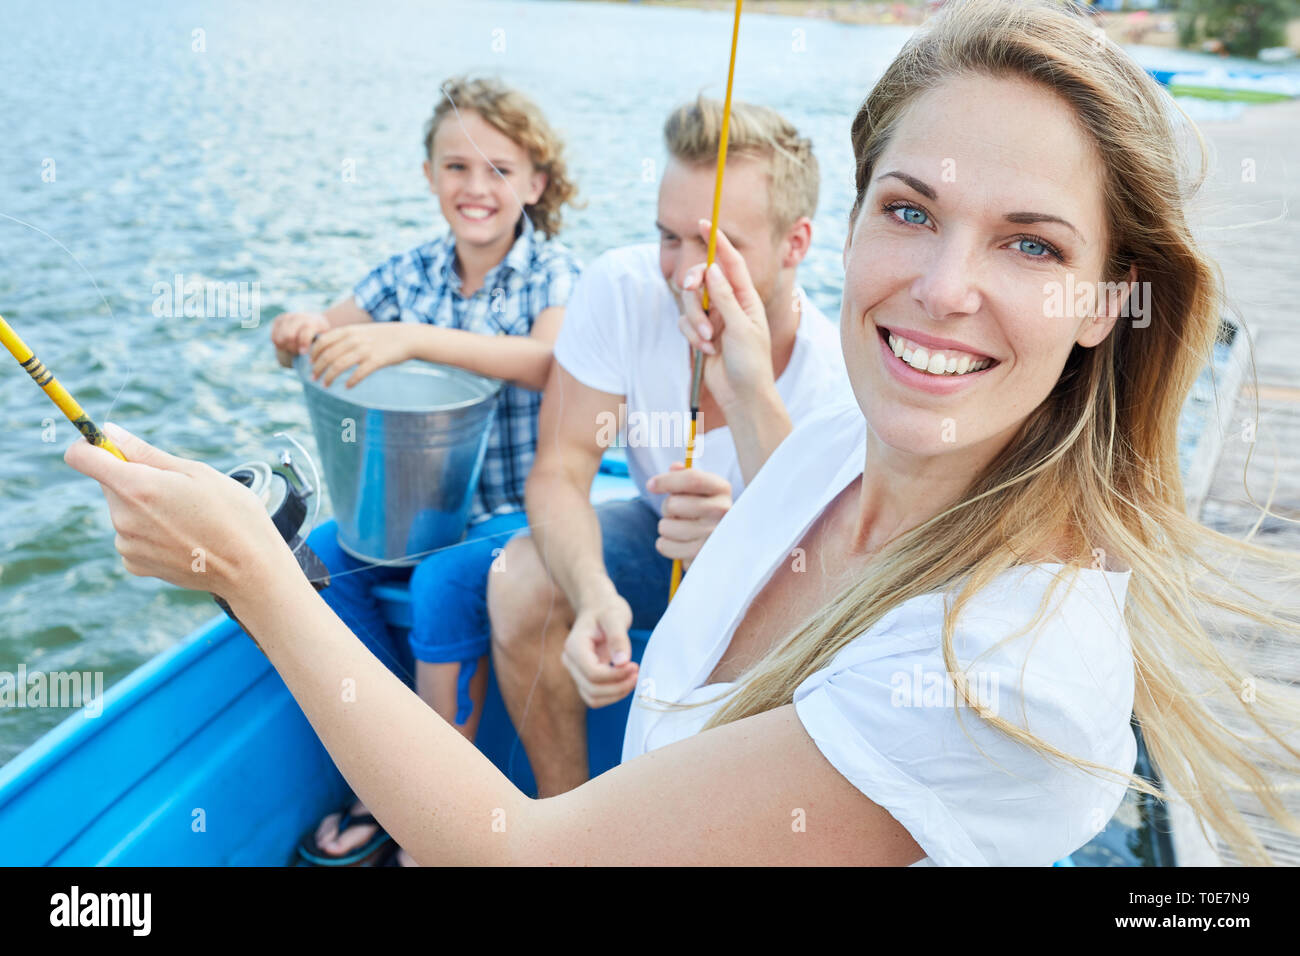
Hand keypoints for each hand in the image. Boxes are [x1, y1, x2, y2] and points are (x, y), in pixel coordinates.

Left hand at [63, 423, 290, 601]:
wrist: (250, 569)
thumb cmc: (233, 514)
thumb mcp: (197, 472)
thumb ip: (146, 453)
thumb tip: (109, 431)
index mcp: (137, 487)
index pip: (82, 456)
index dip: (91, 444)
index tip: (110, 445)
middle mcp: (122, 517)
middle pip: (109, 483)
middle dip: (134, 478)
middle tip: (178, 489)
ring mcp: (126, 544)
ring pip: (123, 510)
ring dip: (145, 507)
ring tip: (187, 518)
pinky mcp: (134, 564)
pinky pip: (131, 537)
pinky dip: (149, 533)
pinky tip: (182, 538)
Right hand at [271, 311, 330, 367]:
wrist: (314, 325)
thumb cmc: (321, 339)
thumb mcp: (324, 343)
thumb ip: (318, 347)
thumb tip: (308, 355)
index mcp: (315, 321)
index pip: (306, 330)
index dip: (303, 343)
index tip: (303, 352)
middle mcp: (300, 316)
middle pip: (288, 335)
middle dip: (292, 347)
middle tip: (298, 351)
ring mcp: (288, 317)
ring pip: (279, 337)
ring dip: (286, 346)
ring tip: (294, 348)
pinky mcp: (278, 320)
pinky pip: (273, 337)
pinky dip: (280, 344)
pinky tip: (288, 344)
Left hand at [310, 322, 422, 387]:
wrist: (408, 337)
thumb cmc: (384, 336)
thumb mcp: (362, 330)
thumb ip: (346, 337)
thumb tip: (329, 347)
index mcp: (349, 331)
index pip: (322, 341)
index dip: (313, 354)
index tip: (310, 363)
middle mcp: (354, 339)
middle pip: (328, 356)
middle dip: (317, 369)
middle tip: (314, 378)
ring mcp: (365, 350)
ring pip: (338, 366)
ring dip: (329, 377)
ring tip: (325, 385)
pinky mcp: (376, 361)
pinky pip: (358, 374)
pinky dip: (350, 382)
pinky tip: (347, 386)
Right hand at [561, 590, 638, 707]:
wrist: (598, 607)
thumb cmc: (606, 609)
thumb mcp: (615, 617)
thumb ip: (618, 639)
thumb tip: (622, 662)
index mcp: (574, 646)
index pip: (592, 673)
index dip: (615, 676)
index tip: (634, 666)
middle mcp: (570, 661)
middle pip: (592, 688)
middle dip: (618, 687)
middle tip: (637, 673)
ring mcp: (575, 670)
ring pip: (592, 697)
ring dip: (615, 694)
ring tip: (633, 678)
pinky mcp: (583, 676)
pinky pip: (595, 696)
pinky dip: (612, 694)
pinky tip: (625, 680)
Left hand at [646, 463, 731, 571]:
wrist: (724, 545)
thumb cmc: (706, 512)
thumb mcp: (701, 491)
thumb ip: (687, 476)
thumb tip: (675, 467)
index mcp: (722, 489)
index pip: (692, 479)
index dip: (666, 480)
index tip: (650, 485)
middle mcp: (723, 511)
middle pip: (673, 504)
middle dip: (667, 508)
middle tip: (677, 513)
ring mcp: (713, 535)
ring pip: (665, 526)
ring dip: (666, 527)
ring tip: (680, 530)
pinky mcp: (701, 556)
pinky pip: (664, 546)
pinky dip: (665, 545)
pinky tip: (680, 544)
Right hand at [676, 219, 775, 410]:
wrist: (742, 395)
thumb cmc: (751, 363)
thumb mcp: (741, 328)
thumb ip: (725, 297)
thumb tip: (712, 269)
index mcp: (746, 297)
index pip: (730, 263)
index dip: (717, 242)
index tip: (703, 222)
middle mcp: (729, 304)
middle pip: (702, 279)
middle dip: (693, 285)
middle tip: (689, 288)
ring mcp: (714, 318)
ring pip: (690, 302)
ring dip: (695, 321)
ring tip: (709, 340)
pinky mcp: (701, 333)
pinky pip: (685, 323)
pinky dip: (692, 335)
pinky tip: (706, 349)